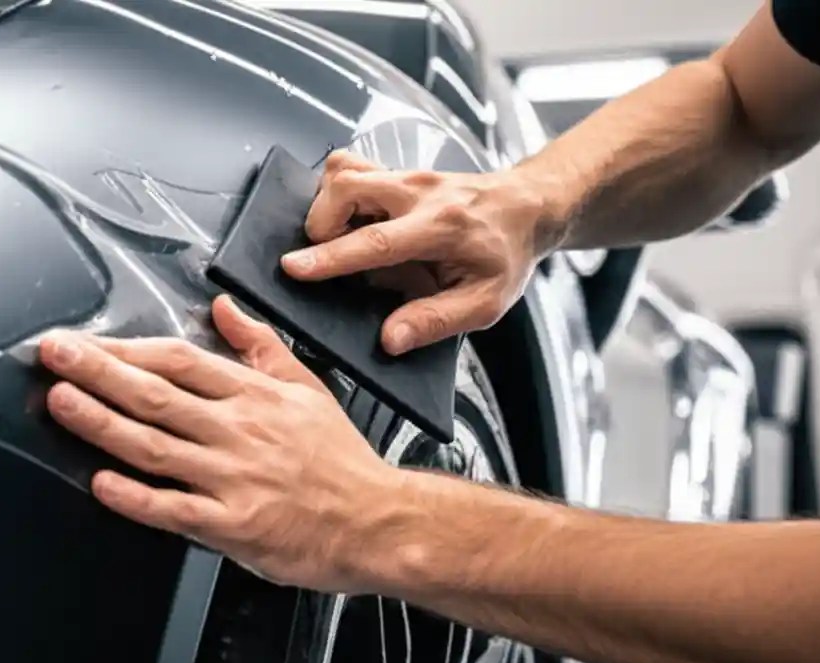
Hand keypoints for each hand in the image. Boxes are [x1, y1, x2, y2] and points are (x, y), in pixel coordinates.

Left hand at [40, 296, 411, 593]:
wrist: (378, 522)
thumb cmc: (340, 460)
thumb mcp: (307, 386)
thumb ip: (260, 345)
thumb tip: (224, 308)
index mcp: (255, 394)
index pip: (180, 360)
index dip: (127, 348)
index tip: (88, 341)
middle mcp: (239, 430)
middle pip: (157, 394)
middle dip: (98, 372)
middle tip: (55, 354)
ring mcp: (234, 478)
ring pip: (155, 445)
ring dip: (102, 422)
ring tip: (60, 402)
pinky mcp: (233, 525)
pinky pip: (174, 509)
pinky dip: (135, 497)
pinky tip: (101, 482)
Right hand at [284, 150, 563, 353]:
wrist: (525, 208)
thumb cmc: (504, 256)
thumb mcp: (484, 303)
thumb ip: (435, 321)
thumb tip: (390, 339)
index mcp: (442, 228)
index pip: (376, 241)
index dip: (331, 257)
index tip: (294, 268)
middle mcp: (419, 193)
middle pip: (348, 186)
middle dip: (321, 221)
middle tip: (325, 254)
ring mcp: (406, 175)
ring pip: (345, 169)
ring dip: (327, 204)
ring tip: (337, 237)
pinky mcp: (396, 170)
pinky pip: (352, 167)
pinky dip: (338, 192)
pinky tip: (350, 221)